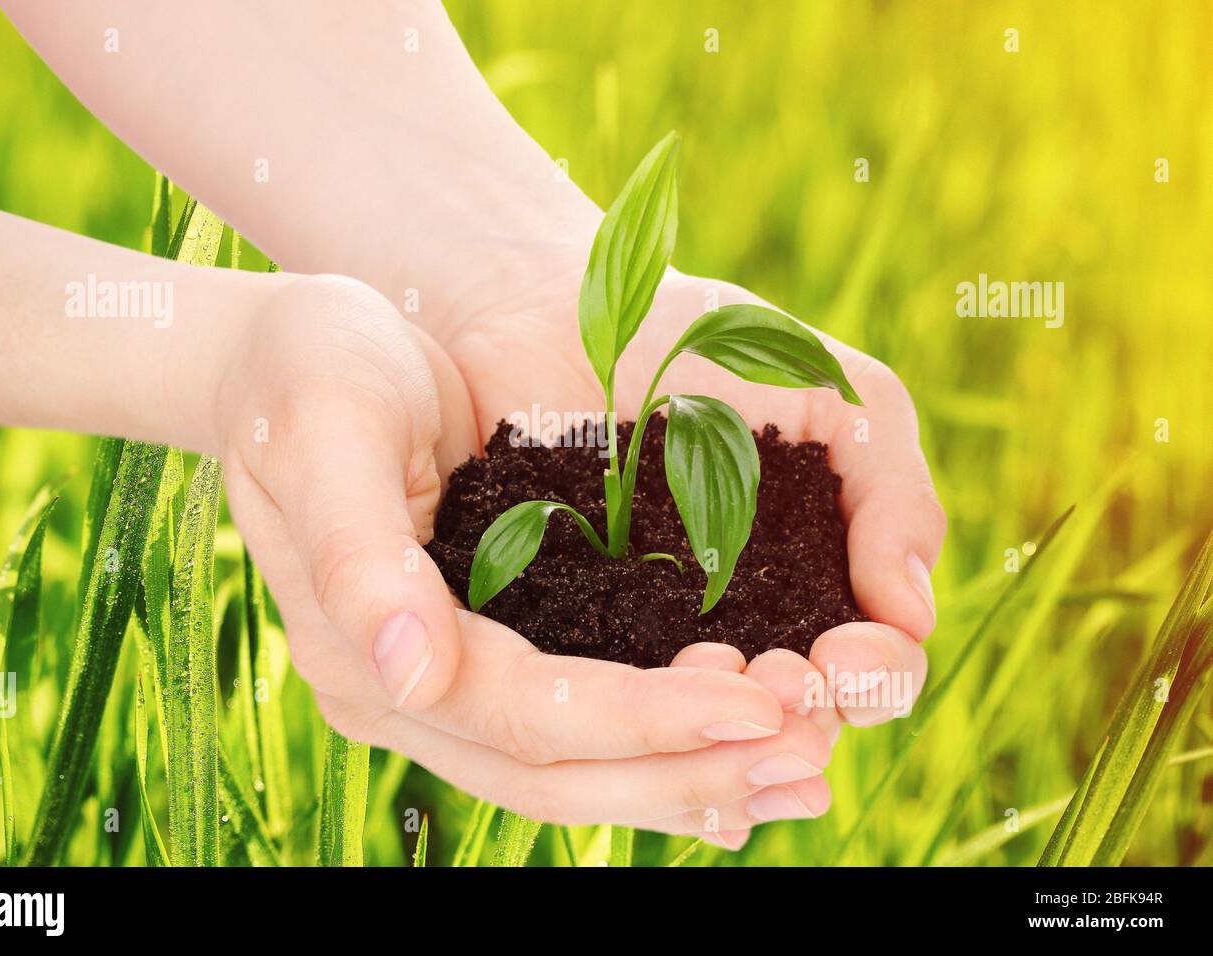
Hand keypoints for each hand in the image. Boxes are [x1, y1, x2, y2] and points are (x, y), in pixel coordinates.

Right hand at [214, 275, 830, 846]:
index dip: (643, 720)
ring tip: (804, 771)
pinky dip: (657, 753)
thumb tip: (410, 676)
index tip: (759, 704)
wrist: (289, 359)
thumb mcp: (326, 430)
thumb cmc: (310, 368)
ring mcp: (437, 690)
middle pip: (561, 773)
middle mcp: (403, 694)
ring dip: (691, 779)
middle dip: (690, 770)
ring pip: (575, 773)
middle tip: (812, 754)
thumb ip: (358, 555)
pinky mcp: (475, 661)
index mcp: (364, 649)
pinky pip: (571, 736)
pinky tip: (734, 759)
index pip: (526, 716)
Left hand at [420, 262, 941, 731]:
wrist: (559, 304)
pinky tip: (640, 709)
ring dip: (723, 734)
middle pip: (792, 719)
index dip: (874, 678)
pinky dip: (630, 717)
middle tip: (781, 679)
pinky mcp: (558, 634)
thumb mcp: (834, 395)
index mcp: (814, 581)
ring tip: (713, 681)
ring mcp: (647, 638)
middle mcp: (737, 626)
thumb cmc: (707, 340)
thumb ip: (892, 489)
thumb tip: (913, 613)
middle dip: (801, 713)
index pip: (871, 671)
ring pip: (700, 730)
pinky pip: (599, 701)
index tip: (845, 652)